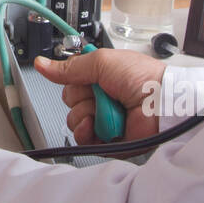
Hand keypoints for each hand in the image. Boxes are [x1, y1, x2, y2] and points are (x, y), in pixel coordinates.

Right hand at [34, 49, 165, 148]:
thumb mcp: (101, 62)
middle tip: (100, 92)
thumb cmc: (141, 77)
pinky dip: (88, 132)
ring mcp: (104, 118)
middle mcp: (101, 97)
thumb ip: (69, 67)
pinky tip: (98, 124)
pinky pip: (84, 140)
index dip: (73, 79)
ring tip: (105, 109)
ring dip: (87, 114)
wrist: (161, 103)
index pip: (71, 80)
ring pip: (74, 120)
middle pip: (70, 101)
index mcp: (101, 77)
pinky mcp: (107, 140)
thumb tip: (43, 64)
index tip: (81, 77)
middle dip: (81, 97)